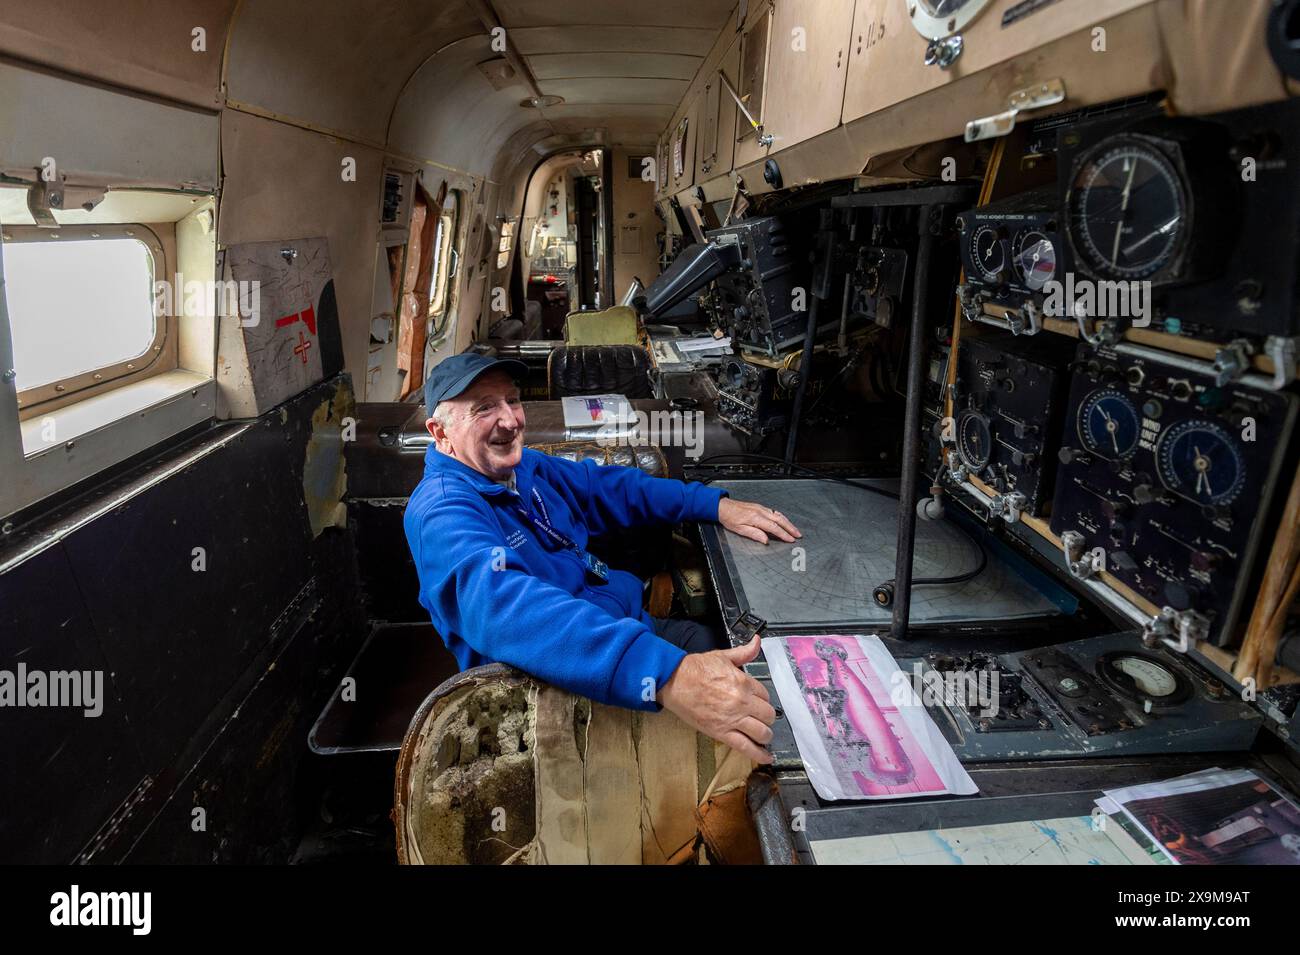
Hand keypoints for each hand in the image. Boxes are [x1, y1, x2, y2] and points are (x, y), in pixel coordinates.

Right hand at [657, 635, 775, 763]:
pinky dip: (759, 754)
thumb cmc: (695, 669)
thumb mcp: (723, 656)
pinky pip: (746, 747)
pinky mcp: (721, 732)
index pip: (766, 695)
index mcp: (743, 682)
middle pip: (768, 715)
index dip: (763, 699)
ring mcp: (733, 719)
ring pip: (762, 732)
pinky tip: (766, 757)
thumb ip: (744, 652)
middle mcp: (742, 702)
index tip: (758, 701)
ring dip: (765, 735)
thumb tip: (757, 642)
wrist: (674, 681)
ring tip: (763, 735)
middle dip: (767, 717)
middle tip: (761, 718)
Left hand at [718, 497, 800, 543]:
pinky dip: (782, 517)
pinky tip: (784, 520)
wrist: (723, 507)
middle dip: (790, 528)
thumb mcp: (739, 529)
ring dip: (788, 522)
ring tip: (794, 529)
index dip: (783, 534)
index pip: (774, 527)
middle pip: (780, 520)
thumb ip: (754, 534)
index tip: (790, 539)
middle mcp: (761, 511)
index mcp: (756, 518)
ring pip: (778, 515)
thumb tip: (766, 540)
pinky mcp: (760, 507)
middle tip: (798, 535)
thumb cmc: (729, 518)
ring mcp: (761, 508)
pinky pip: (774, 512)